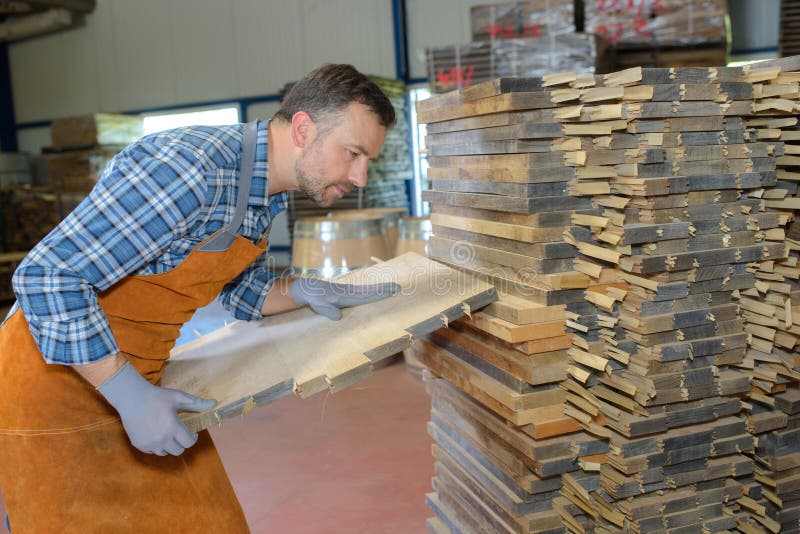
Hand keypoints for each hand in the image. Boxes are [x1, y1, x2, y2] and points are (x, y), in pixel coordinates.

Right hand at [97, 362, 216, 455]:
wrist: (132, 398)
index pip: (189, 443)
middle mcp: (161, 439)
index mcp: (173, 428)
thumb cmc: (157, 396)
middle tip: (180, 434)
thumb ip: (197, 403)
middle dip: (182, 443)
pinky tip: (157, 435)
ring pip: (165, 453)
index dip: (193, 438)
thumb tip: (215, 403)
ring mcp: (149, 443)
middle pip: (178, 450)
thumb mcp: (178, 397)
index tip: (192, 432)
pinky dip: (157, 446)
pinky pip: (152, 451)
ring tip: (168, 434)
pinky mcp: (139, 445)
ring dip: (169, 446)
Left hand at [290, 278, 400, 319]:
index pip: (365, 296)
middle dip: (384, 289)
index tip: (390, 291)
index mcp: (345, 296)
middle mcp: (350, 292)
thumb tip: (338, 317)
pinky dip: (374, 290)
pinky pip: (365, 291)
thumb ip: (328, 311)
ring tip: (396, 287)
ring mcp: (350, 290)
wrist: (309, 288)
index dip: (378, 294)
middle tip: (399, 287)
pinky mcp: (350, 292)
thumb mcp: (318, 306)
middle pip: (371, 291)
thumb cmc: (314, 299)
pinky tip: (382, 290)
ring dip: (382, 288)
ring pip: (369, 290)